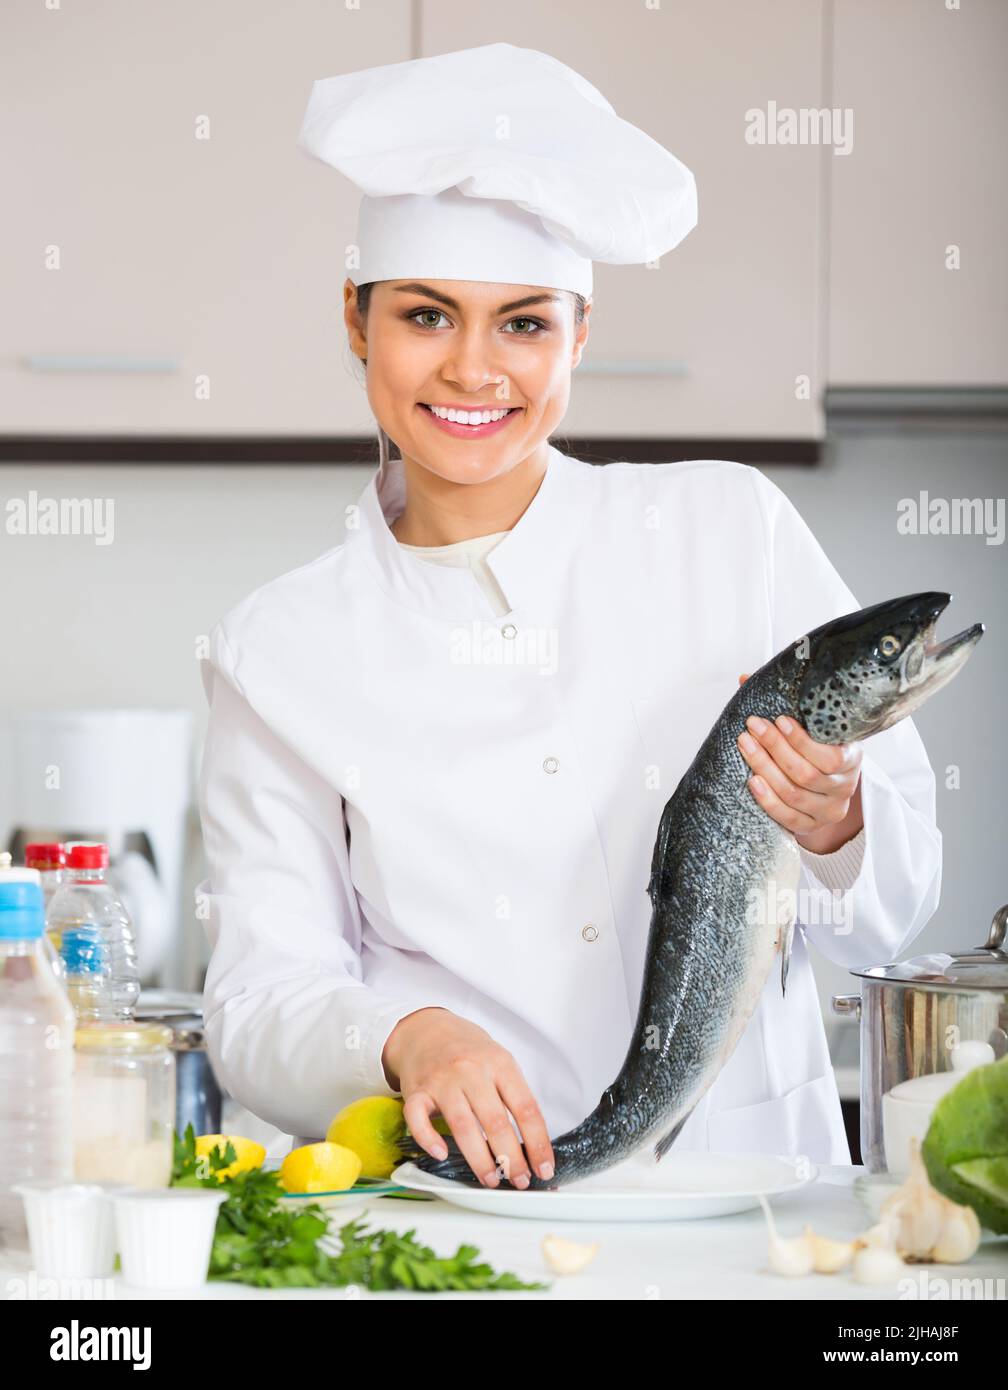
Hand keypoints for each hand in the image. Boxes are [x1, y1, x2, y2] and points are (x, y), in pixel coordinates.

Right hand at [381, 1007, 554, 1188]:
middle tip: (519, 1180)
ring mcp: (442, 1081)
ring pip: (463, 1127)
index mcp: (500, 1064)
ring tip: (491, 1179)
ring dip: (480, 1160)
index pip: (526, 1109)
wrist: (427, 1028)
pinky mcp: (416, 1091)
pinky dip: (429, 1140)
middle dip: (511, 1159)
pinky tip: (442, 1154)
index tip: (544, 1168)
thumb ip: (513, 1094)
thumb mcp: (499, 1060)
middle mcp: (472, 1071)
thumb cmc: (468, 1051)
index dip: (538, 1143)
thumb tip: (533, 1144)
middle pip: (496, 1123)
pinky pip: (419, 1120)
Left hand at [735, 673, 863, 851]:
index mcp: (851, 758)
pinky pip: (787, 818)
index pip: (829, 756)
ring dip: (765, 767)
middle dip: (775, 747)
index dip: (801, 740)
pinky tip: (752, 779)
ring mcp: (829, 810)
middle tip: (752, 726)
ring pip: (794, 794)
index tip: (779, 719)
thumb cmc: (814, 746)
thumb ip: (785, 703)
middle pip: (806, 774)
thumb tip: (745, 678)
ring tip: (745, 745)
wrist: (823, 786)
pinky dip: (767, 799)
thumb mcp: (810, 725)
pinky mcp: (811, 826)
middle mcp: (844, 787)